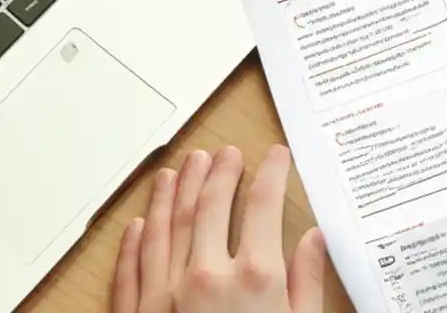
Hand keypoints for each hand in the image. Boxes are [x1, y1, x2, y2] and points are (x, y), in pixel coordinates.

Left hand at [112, 146, 326, 312]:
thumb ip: (307, 284)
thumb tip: (315, 241)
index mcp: (256, 278)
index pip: (263, 204)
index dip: (271, 173)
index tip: (276, 156)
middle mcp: (207, 275)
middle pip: (210, 203)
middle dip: (220, 171)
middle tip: (225, 153)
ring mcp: (164, 293)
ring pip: (165, 223)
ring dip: (173, 190)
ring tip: (182, 167)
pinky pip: (132, 264)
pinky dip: (135, 238)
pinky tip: (140, 222)